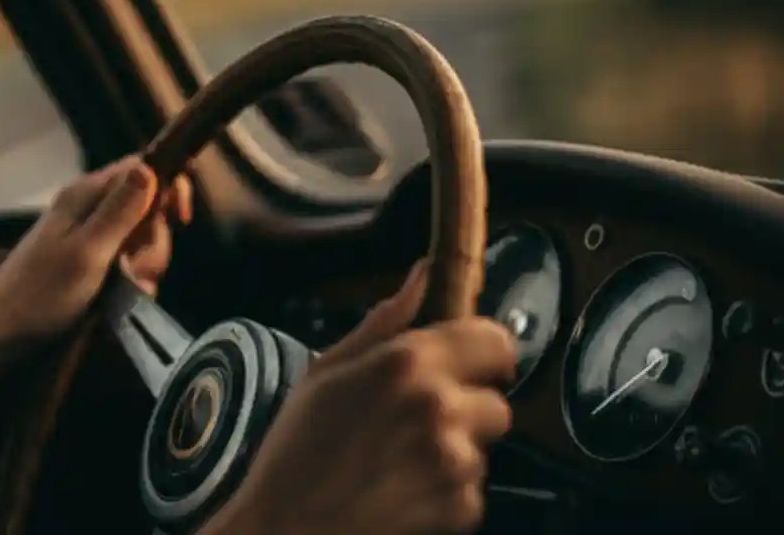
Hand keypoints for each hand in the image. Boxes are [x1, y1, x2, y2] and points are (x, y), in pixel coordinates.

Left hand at [0, 156, 191, 343]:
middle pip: (147, 207)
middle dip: (153, 241)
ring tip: (127, 290)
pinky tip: (122, 299)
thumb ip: (120, 211)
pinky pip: (127, 262)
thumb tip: (150, 166)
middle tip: (136, 270)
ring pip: (140, 239)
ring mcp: (89, 236)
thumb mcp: (88, 252)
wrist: (2, 334)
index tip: (180, 220)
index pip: (143, 166)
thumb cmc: (42, 294)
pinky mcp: (89, 262)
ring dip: (144, 266)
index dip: (168, 186)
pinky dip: (132, 281)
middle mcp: (89, 207)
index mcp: (86, 195)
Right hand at [203, 260, 516, 534]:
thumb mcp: (327, 370)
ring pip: (483, 447)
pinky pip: (474, 489)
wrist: (287, 526)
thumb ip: (384, 321)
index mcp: (408, 363)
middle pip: (496, 402)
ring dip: (454, 452)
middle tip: (418, 422)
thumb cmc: (296, 447)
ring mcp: (455, 460)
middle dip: (466, 410)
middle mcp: (440, 406)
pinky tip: (403, 489)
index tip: (468, 364)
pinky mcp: (462, 507)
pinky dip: (448, 492)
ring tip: (401, 460)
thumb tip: (423, 274)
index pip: (495, 340)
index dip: (484, 352)